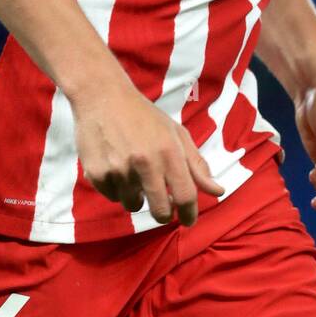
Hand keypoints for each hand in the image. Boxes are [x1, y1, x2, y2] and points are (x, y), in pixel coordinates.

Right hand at [73, 82, 224, 226]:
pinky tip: (115, 167)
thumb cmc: (144, 115)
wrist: (102, 96)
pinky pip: (112, 197)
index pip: (185, 196)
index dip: (189, 214)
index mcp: (168, 152)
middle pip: (160, 210)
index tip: (188, 220)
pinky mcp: (97, 174)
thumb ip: (197, 165)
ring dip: (137, 197)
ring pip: (133, 205)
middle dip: (164, 213)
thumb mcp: (175, 133)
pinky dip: (116, 189)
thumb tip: (218, 191)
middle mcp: (145, 163)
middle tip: (161, 206)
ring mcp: (119, 170)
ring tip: (133, 174)